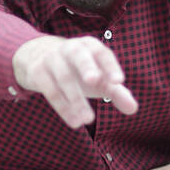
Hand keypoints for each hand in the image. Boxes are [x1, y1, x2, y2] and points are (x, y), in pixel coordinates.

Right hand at [12, 35, 137, 127]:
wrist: (37, 56)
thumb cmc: (77, 69)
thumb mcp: (97, 77)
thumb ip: (116, 91)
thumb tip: (133, 109)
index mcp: (89, 46)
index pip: (101, 53)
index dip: (110, 66)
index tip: (119, 81)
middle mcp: (70, 49)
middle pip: (79, 57)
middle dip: (86, 67)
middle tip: (94, 81)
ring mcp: (51, 59)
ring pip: (64, 79)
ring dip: (75, 100)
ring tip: (88, 120)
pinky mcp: (37, 72)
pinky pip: (50, 91)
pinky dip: (63, 107)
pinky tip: (75, 122)